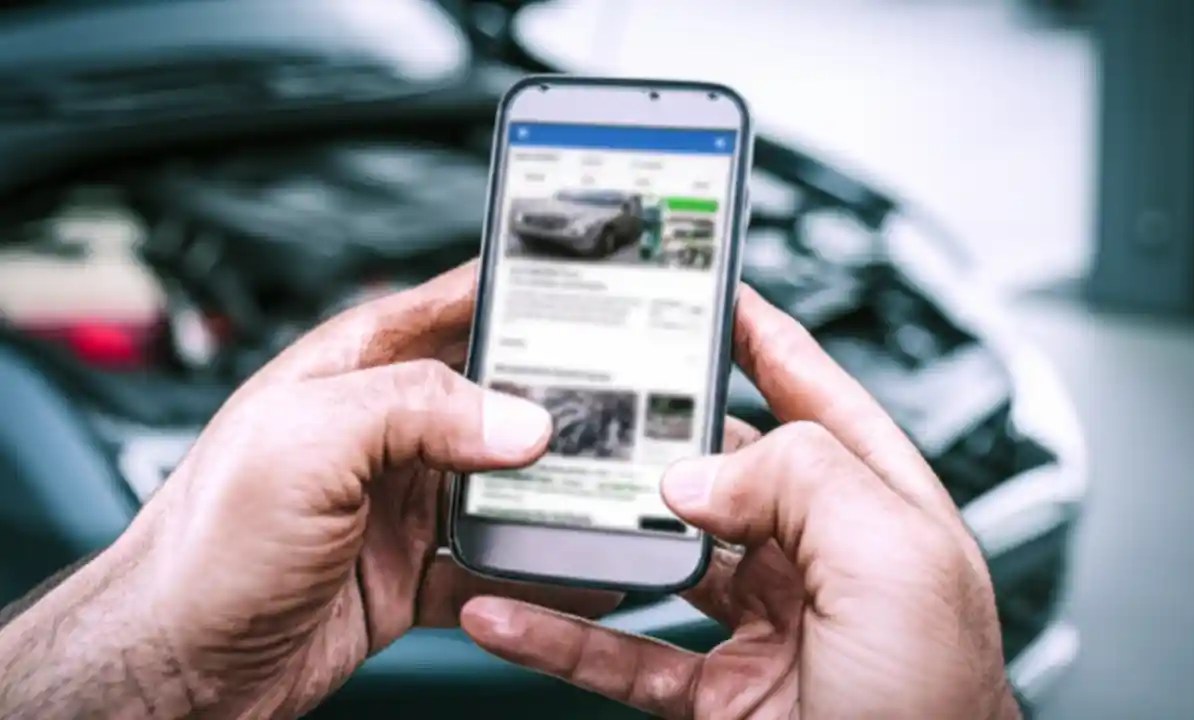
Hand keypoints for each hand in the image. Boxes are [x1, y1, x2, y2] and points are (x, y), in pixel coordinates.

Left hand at [1, 262, 615, 717]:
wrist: (176, 669)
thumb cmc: (203, 545)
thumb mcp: (307, 445)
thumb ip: (416, 410)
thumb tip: (520, 418)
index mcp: (353, 369)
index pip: (452, 304)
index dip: (520, 290)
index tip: (594, 289)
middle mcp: (382, 430)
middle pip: (495, 396)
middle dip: (560, 399)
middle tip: (630, 404)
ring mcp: (400, 502)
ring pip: (505, 483)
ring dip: (557, 491)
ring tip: (614, 491)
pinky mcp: (411, 570)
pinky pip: (493, 561)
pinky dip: (538, 571)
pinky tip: (574, 573)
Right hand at [461, 287, 1018, 718]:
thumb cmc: (942, 710)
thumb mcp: (893, 560)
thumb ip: (803, 480)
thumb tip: (699, 472)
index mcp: (880, 509)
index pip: (816, 398)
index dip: (763, 341)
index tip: (708, 295)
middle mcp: (822, 559)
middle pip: (725, 473)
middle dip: (657, 439)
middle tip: (591, 400)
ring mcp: (768, 628)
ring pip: (663, 561)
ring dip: (596, 538)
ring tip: (535, 500)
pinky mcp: (721, 696)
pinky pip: (625, 655)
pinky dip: (562, 636)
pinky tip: (513, 615)